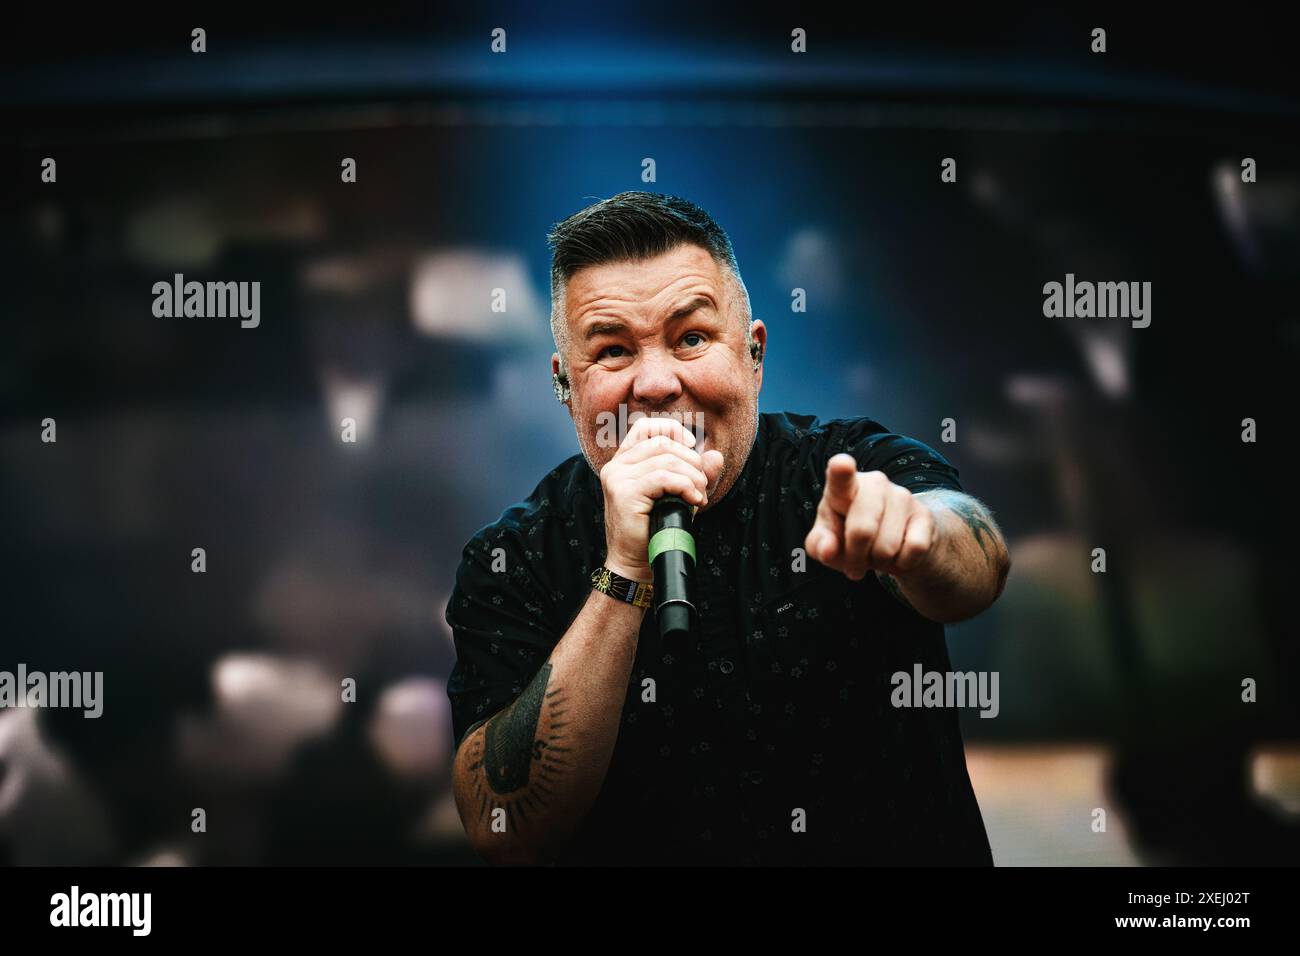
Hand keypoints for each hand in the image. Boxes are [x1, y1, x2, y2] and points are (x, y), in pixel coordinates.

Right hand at [600, 416, 724, 581]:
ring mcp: (617, 477)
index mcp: (625, 460)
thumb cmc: (657, 527)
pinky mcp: (623, 492)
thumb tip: (716, 455)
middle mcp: (616, 465)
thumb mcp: (681, 494)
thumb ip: (697, 472)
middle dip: (691, 461)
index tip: (692, 448)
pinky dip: (685, 486)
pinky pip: (663, 477)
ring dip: (692, 477)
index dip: (673, 430)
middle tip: (701, 486)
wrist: (637, 561)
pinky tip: (693, 501)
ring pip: (666, 459)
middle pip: (663, 443)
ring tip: (699, 497)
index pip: (646, 427)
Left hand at [803, 453, 937, 580]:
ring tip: (877, 553)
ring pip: (887, 547)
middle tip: (855, 561)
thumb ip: (820, 546)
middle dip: (856, 557)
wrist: (895, 543)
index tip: (842, 464)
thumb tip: (826, 551)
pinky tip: (899, 554)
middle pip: (862, 531)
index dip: (841, 470)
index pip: (840, 476)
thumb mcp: (828, 542)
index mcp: (843, 487)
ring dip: (880, 562)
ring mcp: (902, 496)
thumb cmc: (850, 538)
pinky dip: (902, 563)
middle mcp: (874, 484)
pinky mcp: (924, 514)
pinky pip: (913, 550)